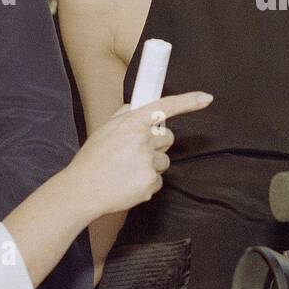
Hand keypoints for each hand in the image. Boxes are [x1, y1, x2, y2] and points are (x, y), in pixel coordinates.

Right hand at [74, 91, 212, 218]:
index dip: (188, 101)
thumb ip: (124, 115)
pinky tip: (129, 183)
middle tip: (134, 154)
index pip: (164, 107)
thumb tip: (137, 105)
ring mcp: (148, 162)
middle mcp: (142, 140)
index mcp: (131, 123)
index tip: (206, 98)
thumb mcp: (104, 129)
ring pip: (165, 160)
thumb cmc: (92, 160)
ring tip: (128, 171)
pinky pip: (159, 180)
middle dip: (157, 145)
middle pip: (168, 138)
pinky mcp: (151, 182)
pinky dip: (147, 183)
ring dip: (152, 165)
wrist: (82, 190)